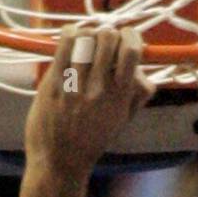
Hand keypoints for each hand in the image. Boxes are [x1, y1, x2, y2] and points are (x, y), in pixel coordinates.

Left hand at [24, 26, 156, 177]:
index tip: (127, 38)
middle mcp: (99, 89)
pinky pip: (65, 43)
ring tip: (85, 44)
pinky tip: (71, 43)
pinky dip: (70, 35)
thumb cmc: (91, 140)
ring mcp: (75, 85)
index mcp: (120, 97)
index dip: (131, 36)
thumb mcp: (122, 120)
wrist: (60, 162)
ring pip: (86, 36)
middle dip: (108, 34)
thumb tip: (144, 72)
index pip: (131, 50)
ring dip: (88, 34)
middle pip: (109, 37)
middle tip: (103, 43)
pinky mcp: (54, 83)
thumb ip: (137, 95)